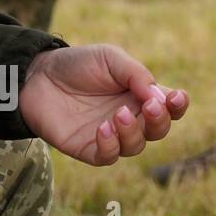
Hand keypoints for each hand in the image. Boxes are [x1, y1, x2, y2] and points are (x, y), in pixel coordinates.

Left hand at [19, 45, 189, 165]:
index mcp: (141, 95)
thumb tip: (158, 96)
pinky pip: (109, 157)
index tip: (174, 97)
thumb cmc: (77, 65)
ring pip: (136, 146)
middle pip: (159, 129)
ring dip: (133, 132)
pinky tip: (102, 128)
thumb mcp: (111, 58)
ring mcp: (110, 135)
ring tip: (117, 114)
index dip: (179, 105)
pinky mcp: (88, 148)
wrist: (36, 77)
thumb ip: (137, 74)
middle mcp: (131, 117)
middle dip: (161, 120)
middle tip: (151, 106)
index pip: (171, 106)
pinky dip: (111, 145)